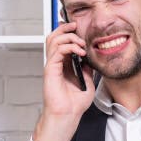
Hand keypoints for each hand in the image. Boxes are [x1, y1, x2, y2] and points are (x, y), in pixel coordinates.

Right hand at [34, 22, 96, 140]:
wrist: (68, 115)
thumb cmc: (75, 104)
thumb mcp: (88, 82)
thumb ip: (87, 68)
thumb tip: (90, 57)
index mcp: (64, 65)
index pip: (63, 42)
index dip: (69, 32)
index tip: (80, 28)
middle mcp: (56, 63)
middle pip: (55, 36)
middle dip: (66, 28)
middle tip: (77, 26)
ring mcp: (52, 65)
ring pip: (53, 40)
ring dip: (68, 36)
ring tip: (80, 43)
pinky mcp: (50, 69)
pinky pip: (57, 50)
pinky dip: (69, 46)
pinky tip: (79, 52)